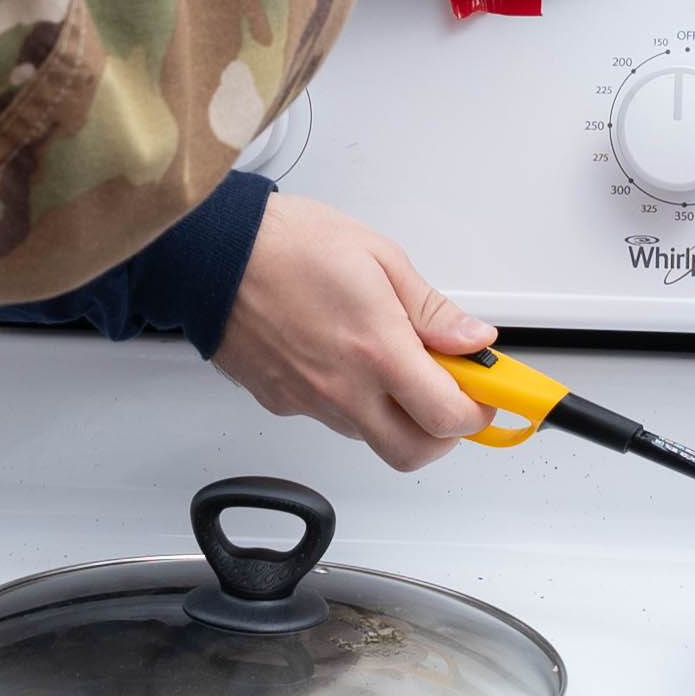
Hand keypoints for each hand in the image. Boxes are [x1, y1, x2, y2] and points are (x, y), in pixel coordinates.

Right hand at [207, 191, 493, 470]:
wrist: (210, 252)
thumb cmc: (285, 243)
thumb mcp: (379, 257)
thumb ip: (431, 309)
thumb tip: (471, 339)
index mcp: (377, 349)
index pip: (448, 417)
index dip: (478, 410)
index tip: (485, 389)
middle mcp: (343, 388)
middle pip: (413, 452)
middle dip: (442, 433)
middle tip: (447, 395)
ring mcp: (309, 402)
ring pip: (370, 437)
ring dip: (395, 416)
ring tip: (391, 362)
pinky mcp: (280, 403)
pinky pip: (330, 419)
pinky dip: (351, 401)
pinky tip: (344, 358)